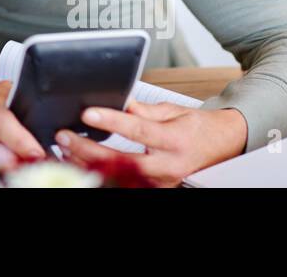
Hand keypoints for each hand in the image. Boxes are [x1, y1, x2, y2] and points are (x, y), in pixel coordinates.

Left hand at [55, 101, 247, 186]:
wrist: (222, 146)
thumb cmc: (199, 128)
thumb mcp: (173, 111)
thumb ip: (144, 109)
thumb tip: (119, 100)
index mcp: (174, 140)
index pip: (139, 130)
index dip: (112, 121)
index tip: (88, 114)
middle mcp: (168, 165)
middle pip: (122, 161)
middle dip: (89, 150)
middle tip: (65, 136)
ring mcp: (161, 181)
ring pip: (118, 176)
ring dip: (88, 164)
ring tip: (64, 149)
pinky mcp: (155, 187)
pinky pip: (123, 182)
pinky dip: (99, 173)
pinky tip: (80, 163)